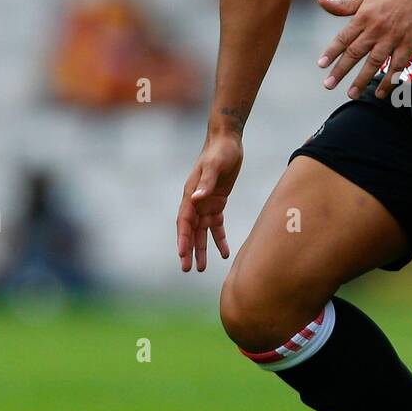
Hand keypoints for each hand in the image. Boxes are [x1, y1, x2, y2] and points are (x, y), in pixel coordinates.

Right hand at [176, 133, 243, 271]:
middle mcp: (195, 201)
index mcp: (190, 194)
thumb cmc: (220, 151)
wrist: (228, 141)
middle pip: (190, 231)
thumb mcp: (214, 165)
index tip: (183, 255)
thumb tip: (196, 199)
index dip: (183, 239)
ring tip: (203, 268)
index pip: (184, 221)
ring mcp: (205, 203)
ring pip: (202, 232)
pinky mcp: (217, 202)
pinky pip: (216, 225)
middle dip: (189, 250)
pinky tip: (224, 252)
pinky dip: (219, 238)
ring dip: (202, 249)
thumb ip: (206, 183)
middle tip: (188, 269)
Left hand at [316, 0, 411, 99]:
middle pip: (356, 52)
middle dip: (341, 70)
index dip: (332, 51)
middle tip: (328, 84)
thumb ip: (342, 5)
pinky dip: (389, 80)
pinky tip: (381, 93)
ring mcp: (393, 37)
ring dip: (363, 79)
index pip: (344, 37)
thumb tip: (320, 0)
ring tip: (352, 94)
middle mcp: (376, 28)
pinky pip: (397, 65)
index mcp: (363, 17)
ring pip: (375, 62)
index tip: (321, 65)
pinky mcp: (408, 44)